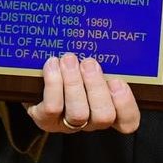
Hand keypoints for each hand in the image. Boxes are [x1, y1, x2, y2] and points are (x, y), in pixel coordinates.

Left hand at [24, 53, 140, 135]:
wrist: (35, 78)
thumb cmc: (70, 67)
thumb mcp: (89, 64)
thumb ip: (102, 60)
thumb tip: (111, 38)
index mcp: (108, 109)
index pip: (128, 121)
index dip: (125, 104)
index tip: (117, 81)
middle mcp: (90, 121)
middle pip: (104, 116)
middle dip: (97, 87)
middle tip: (88, 63)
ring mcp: (68, 124)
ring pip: (78, 113)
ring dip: (74, 83)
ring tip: (69, 60)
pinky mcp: (45, 120)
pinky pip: (52, 108)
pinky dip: (53, 83)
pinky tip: (52, 64)